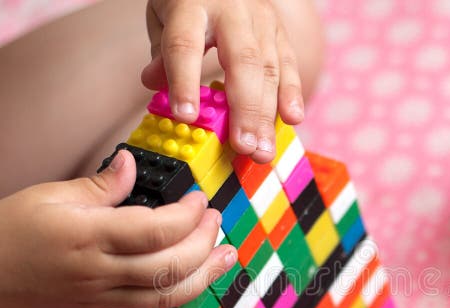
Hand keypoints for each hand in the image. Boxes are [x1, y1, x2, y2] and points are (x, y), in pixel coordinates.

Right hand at [0, 150, 236, 307]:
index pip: (157, 229)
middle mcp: (99, 273)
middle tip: (216, 221)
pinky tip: (191, 279)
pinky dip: (175, 295)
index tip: (199, 199)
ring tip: (226, 256)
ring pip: (166, 296)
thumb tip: (131, 164)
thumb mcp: (48, 196)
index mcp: (88, 236)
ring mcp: (100, 299)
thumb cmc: (4, 233)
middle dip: (204, 244)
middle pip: (171, 266)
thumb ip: (99, 185)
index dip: (189, 215)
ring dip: (204, 276)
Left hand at [141, 0, 303, 163]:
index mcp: (192, 5)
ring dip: (268, 114)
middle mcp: (232, 10)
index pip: (186, 46)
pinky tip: (293, 119)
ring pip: (269, 68)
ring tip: (262, 150)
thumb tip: (156, 86)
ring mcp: (261, 19)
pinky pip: (288, 63)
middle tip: (242, 146)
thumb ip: (162, 53)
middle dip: (244, 109)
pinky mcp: (279, 30)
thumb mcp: (163, 16)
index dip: (185, 82)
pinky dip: (292, 93)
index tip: (186, 117)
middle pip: (241, 61)